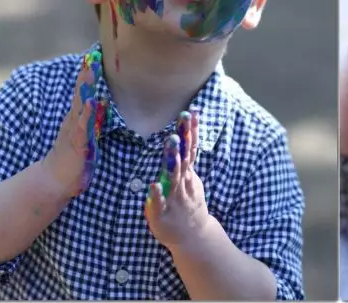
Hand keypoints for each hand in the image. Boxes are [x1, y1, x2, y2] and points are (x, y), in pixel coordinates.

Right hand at [43, 49, 106, 197]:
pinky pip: (82, 126)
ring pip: (80, 104)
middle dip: (86, 75)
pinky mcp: (76, 143)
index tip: (95, 57)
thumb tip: (103, 103)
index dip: (88, 75)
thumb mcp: (85, 135)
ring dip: (85, 88)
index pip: (83, 92)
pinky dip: (86, 114)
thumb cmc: (74, 157)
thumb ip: (92, 119)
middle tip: (92, 56)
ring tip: (90, 71)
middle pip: (80, 93)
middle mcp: (74, 120)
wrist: (54, 179)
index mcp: (77, 117)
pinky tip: (91, 103)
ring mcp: (74, 130)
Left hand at [145, 108, 210, 252]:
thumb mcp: (191, 180)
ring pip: (174, 175)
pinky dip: (157, 194)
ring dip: (172, 158)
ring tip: (171, 141)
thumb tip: (184, 138)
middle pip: (184, 155)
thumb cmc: (188, 205)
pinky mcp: (162, 213)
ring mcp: (174, 197)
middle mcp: (183, 182)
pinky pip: (159, 203)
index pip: (190, 147)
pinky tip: (153, 185)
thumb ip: (186, 161)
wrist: (194, 236)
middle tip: (183, 117)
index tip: (192, 111)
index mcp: (188, 174)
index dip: (191, 130)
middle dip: (184, 136)